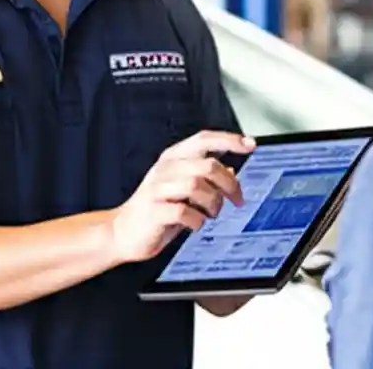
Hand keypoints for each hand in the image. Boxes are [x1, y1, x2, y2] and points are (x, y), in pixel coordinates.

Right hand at [108, 130, 255, 263]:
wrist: (121, 233)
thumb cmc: (155, 210)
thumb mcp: (182, 190)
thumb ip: (204, 178)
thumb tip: (231, 171)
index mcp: (172, 158)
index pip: (204, 139)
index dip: (229, 140)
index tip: (250, 145)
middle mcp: (165, 169)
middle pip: (208, 165)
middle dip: (229, 183)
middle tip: (237, 199)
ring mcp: (157, 189)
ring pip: (197, 186)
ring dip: (213, 203)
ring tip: (211, 214)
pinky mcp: (153, 211)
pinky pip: (184, 211)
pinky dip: (198, 220)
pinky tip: (195, 224)